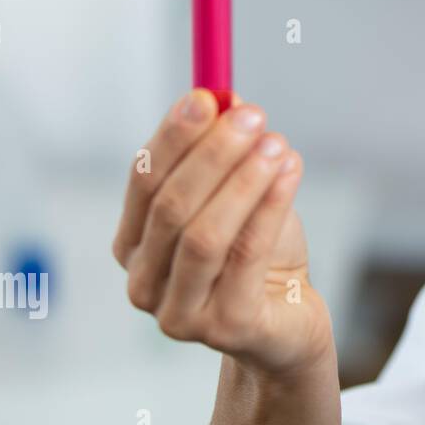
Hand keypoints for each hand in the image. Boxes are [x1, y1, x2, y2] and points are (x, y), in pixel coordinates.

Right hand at [112, 89, 333, 380]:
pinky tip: (291, 171)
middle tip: (253, 115)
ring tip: (277, 143)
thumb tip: (226, 97)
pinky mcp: (226, 328)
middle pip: (171, 206)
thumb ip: (225, 150)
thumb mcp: (240, 195)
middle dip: (213, 153)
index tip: (207, 95)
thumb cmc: (258, 254)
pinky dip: (270, 206)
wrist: (290, 322)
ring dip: (244, 180)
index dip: (173, 136)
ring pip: (205, 234)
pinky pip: (246, 256)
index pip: (143, 180)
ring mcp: (179, 313)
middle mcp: (144, 282)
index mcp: (133, 244)